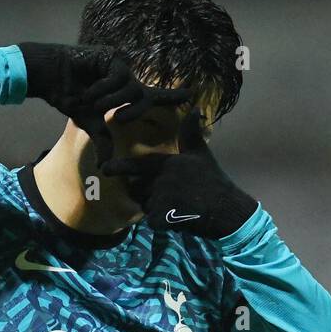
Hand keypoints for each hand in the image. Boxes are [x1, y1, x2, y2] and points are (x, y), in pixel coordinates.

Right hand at [18, 43, 190, 163]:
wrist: (52, 77)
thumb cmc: (70, 96)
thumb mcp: (89, 123)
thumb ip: (102, 140)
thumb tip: (105, 166)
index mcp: (124, 94)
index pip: (154, 97)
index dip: (173, 97)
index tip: (194, 94)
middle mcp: (127, 79)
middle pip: (144, 97)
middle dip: (135, 110)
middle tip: (119, 119)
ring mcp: (122, 66)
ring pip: (130, 89)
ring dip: (110, 102)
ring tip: (92, 103)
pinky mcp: (114, 56)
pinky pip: (118, 78)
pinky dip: (102, 90)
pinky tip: (89, 90)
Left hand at [100, 107, 257, 237]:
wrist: (226, 208)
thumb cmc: (213, 180)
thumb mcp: (202, 154)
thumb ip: (191, 134)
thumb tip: (195, 108)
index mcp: (168, 164)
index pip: (138, 165)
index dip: (120, 167)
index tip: (104, 169)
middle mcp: (162, 179)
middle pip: (139, 189)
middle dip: (147, 194)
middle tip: (168, 196)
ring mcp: (162, 199)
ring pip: (146, 206)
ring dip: (156, 209)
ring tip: (177, 206)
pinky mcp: (164, 217)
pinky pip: (152, 221)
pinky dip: (161, 223)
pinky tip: (177, 218)